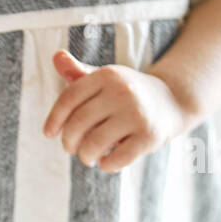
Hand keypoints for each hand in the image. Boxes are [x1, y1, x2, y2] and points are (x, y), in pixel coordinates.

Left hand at [43, 52, 189, 172]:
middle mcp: (122, 91)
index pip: (69, 98)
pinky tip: (106, 161)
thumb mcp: (104, 80)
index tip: (49, 134)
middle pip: (78, 123)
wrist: (171, 101)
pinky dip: (106, 165)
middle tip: (70, 148)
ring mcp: (137, 114)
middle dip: (69, 141)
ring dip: (85, 156)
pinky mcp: (149, 136)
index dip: (54, 119)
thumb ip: (77, 73)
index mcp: (107, 75)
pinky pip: (117, 159)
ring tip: (87, 157)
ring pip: (94, 144)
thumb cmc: (125, 94)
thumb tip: (56, 56)